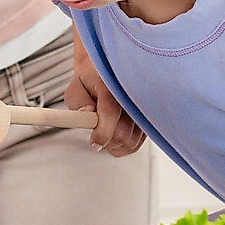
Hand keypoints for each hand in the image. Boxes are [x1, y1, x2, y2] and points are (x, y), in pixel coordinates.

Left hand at [66, 28, 146, 156]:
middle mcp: (132, 96)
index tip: (94, 142)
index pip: (110, 113)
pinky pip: (136, 144)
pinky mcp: (147, 122)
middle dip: (106, 140)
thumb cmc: (91, 85)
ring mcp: (142, 109)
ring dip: (114, 145)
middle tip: (96, 134)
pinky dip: (123, 146)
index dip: (102, 133)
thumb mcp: (76, 88)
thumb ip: (79, 101)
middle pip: (122, 133)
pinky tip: (114, 135)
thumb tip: (87, 114)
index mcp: (112, 84)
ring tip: (104, 132)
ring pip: (131, 142)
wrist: (108, 78)